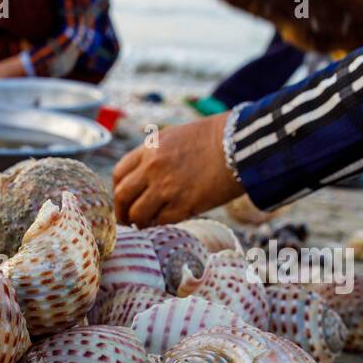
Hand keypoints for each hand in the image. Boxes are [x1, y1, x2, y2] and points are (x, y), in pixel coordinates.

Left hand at [112, 113, 244, 225]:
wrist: (244, 144)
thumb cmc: (216, 139)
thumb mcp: (177, 136)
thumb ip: (156, 155)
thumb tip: (143, 179)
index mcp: (150, 148)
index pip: (119, 174)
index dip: (118, 190)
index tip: (123, 199)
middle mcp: (153, 168)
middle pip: (122, 196)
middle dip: (122, 211)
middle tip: (127, 220)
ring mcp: (167, 188)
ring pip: (137, 215)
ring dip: (139, 222)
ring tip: (147, 224)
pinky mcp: (184, 205)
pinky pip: (160, 223)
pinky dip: (159, 226)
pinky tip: (165, 223)